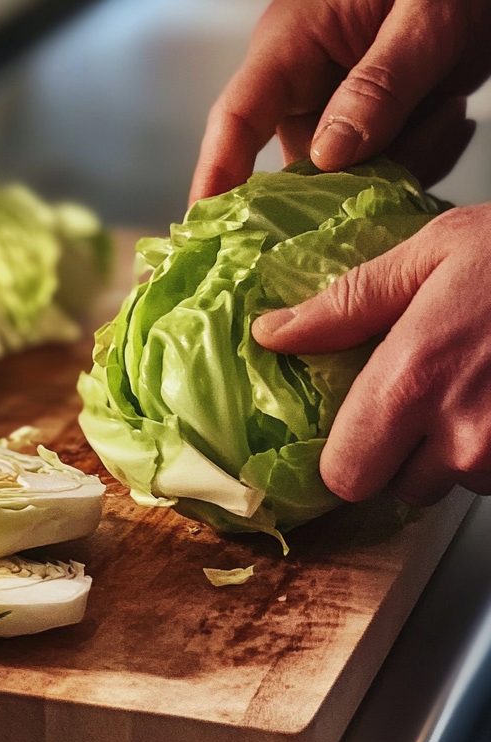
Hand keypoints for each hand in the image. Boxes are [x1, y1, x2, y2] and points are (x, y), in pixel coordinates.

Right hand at [189, 0, 490, 203]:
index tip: (204, 231)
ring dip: (396, 164)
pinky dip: (411, 160)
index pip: (234, 119)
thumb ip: (380, 86)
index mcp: (287, 43)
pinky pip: (365, 173)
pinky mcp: (343, 130)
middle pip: (288, 166)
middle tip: (419, 143)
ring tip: (447, 109)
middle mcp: (289, 84)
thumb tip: (328, 157)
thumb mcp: (429, 18)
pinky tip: (445, 115)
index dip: (215, 176)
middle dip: (347, 180)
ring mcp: (315, 110)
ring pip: (335, 179)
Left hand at [251, 205, 490, 505]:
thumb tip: (273, 334)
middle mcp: (465, 437)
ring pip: (462, 484)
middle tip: (430, 394)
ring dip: (464, 449)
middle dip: (405, 452)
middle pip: (402, 488)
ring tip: (485, 384)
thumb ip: (345, 303)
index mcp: (414, 382)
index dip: (347, 456)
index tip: (357, 428)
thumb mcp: (431, 253)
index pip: (344, 477)